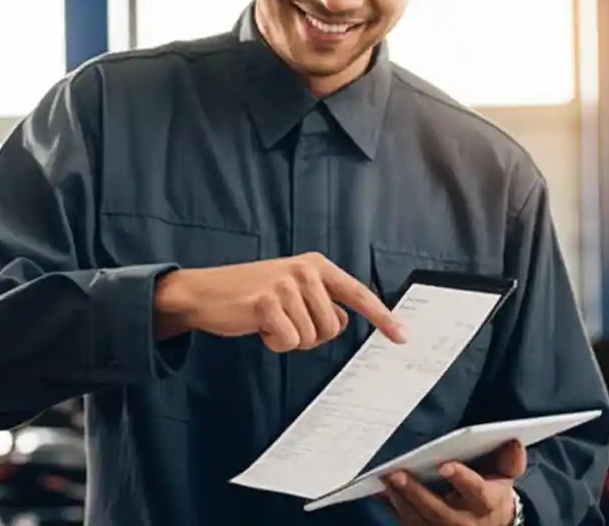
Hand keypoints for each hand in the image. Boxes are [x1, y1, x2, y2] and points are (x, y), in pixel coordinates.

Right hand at [152, 252, 403, 350]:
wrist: (206, 292)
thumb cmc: (250, 295)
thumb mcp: (291, 290)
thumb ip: (321, 303)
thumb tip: (344, 322)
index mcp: (315, 265)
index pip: (358, 293)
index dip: (382, 317)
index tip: (402, 336)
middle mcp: (305, 271)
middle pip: (334, 327)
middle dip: (311, 335)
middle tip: (284, 322)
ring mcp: (286, 285)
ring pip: (312, 337)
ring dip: (290, 339)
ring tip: (269, 321)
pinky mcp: (268, 303)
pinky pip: (290, 341)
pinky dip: (275, 343)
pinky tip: (259, 327)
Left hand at [379, 440, 525, 525]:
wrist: (490, 525)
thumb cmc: (492, 494)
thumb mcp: (506, 477)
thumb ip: (509, 460)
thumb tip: (513, 441)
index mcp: (486, 502)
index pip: (475, 490)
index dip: (461, 478)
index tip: (444, 465)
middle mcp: (464, 521)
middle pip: (438, 510)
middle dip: (416, 492)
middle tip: (397, 474)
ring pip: (419, 519)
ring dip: (400, 499)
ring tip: (386, 479)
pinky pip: (407, 523)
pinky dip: (393, 507)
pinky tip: (381, 492)